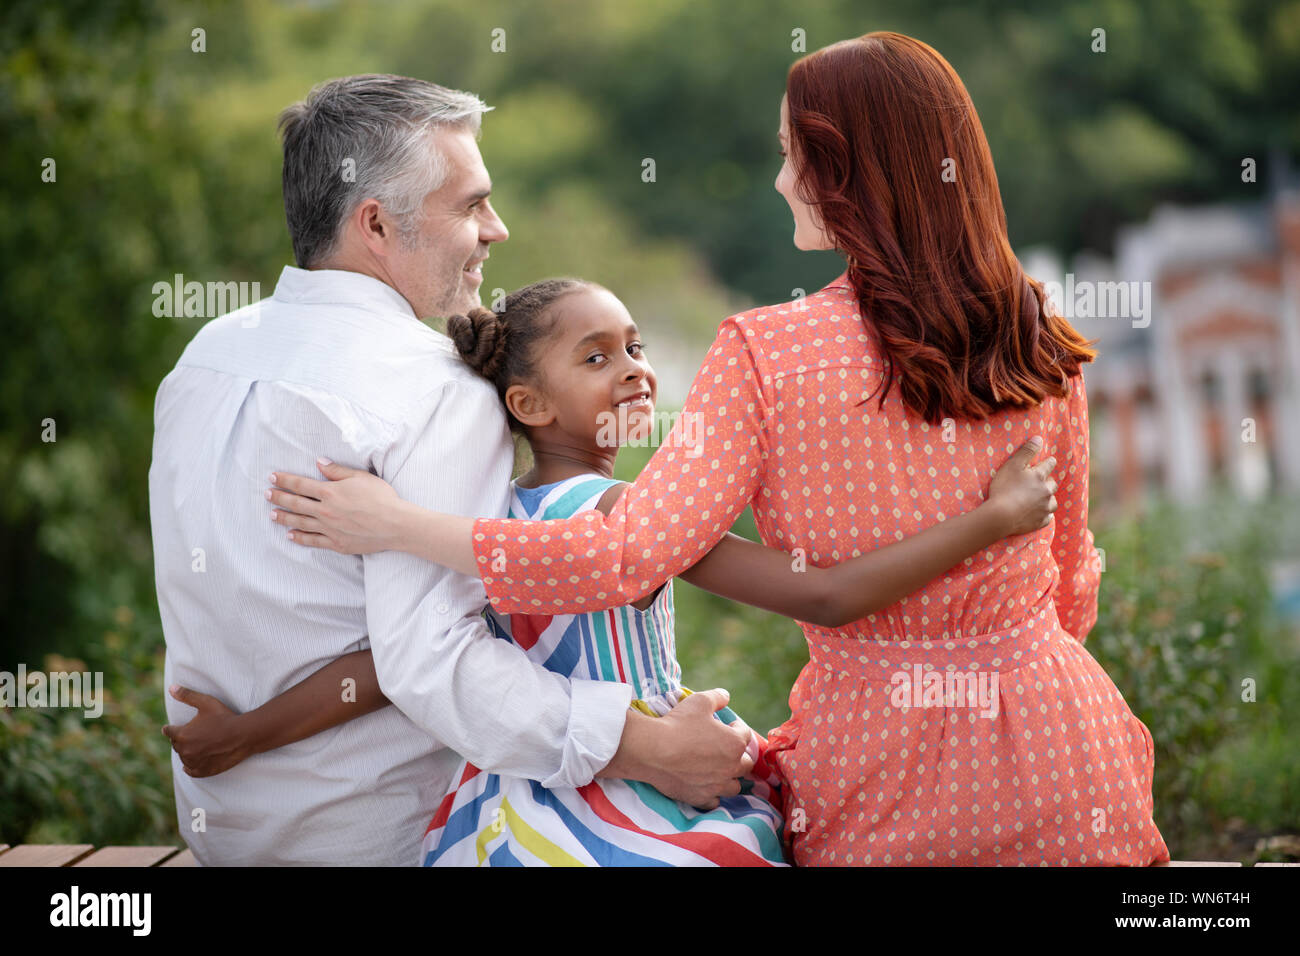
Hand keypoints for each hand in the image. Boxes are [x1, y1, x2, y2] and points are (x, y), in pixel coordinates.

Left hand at [161, 685, 253, 776]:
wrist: (244, 735)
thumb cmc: (225, 717)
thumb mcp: (206, 703)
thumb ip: (187, 695)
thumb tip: (171, 687)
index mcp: (182, 734)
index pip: (169, 732)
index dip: (171, 728)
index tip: (170, 728)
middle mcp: (185, 750)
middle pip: (176, 745)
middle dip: (181, 739)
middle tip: (189, 734)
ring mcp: (194, 762)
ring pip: (184, 757)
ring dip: (187, 752)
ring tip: (195, 746)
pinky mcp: (203, 771)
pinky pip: (191, 771)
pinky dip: (191, 766)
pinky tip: (195, 761)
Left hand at [268, 458, 404, 554]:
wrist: (395, 524)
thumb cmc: (382, 498)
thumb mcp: (361, 477)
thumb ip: (337, 471)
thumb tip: (319, 462)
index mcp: (330, 492)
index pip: (301, 485)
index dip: (284, 480)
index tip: (272, 477)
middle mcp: (325, 511)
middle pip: (296, 504)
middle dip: (279, 498)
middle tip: (266, 494)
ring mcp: (329, 529)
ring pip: (300, 523)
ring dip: (284, 517)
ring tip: (272, 514)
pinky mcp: (336, 543)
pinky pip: (313, 541)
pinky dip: (300, 538)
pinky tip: (290, 535)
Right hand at [640, 688, 755, 809]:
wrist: (652, 750)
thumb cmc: (678, 723)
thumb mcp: (699, 701)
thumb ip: (717, 697)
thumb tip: (726, 696)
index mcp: (734, 743)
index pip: (745, 734)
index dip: (737, 727)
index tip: (729, 725)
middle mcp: (730, 767)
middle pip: (745, 763)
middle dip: (739, 754)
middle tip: (726, 748)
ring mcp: (716, 785)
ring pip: (734, 786)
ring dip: (730, 777)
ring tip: (720, 770)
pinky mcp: (700, 798)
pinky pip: (714, 801)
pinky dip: (713, 794)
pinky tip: (706, 786)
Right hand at [986, 436, 1057, 535]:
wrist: (1001, 516)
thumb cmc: (1004, 488)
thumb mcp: (1013, 465)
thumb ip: (1027, 451)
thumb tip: (1039, 438)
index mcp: (1040, 476)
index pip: (1049, 464)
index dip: (1048, 462)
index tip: (1047, 461)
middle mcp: (1046, 491)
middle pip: (1053, 484)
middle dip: (1048, 482)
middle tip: (1040, 482)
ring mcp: (1044, 508)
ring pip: (1052, 502)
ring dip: (1048, 499)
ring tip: (1040, 499)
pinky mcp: (1040, 522)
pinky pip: (1047, 518)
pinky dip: (1044, 515)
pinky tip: (1038, 514)